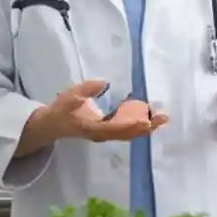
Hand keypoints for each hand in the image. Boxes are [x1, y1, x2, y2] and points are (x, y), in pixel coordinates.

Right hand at [43, 80, 169, 143]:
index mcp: (93, 128)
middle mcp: (102, 134)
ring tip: (161, 117)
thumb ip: (85, 90)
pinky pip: (126, 129)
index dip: (131, 125)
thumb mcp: (69, 97)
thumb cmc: (61, 110)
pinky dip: (138, 124)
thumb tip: (104, 82)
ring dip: (145, 126)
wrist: (52, 125)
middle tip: (163, 117)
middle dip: (146, 126)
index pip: (115, 128)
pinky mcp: (107, 130)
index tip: (146, 121)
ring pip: (129, 133)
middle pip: (128, 134)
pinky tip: (147, 115)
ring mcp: (105, 134)